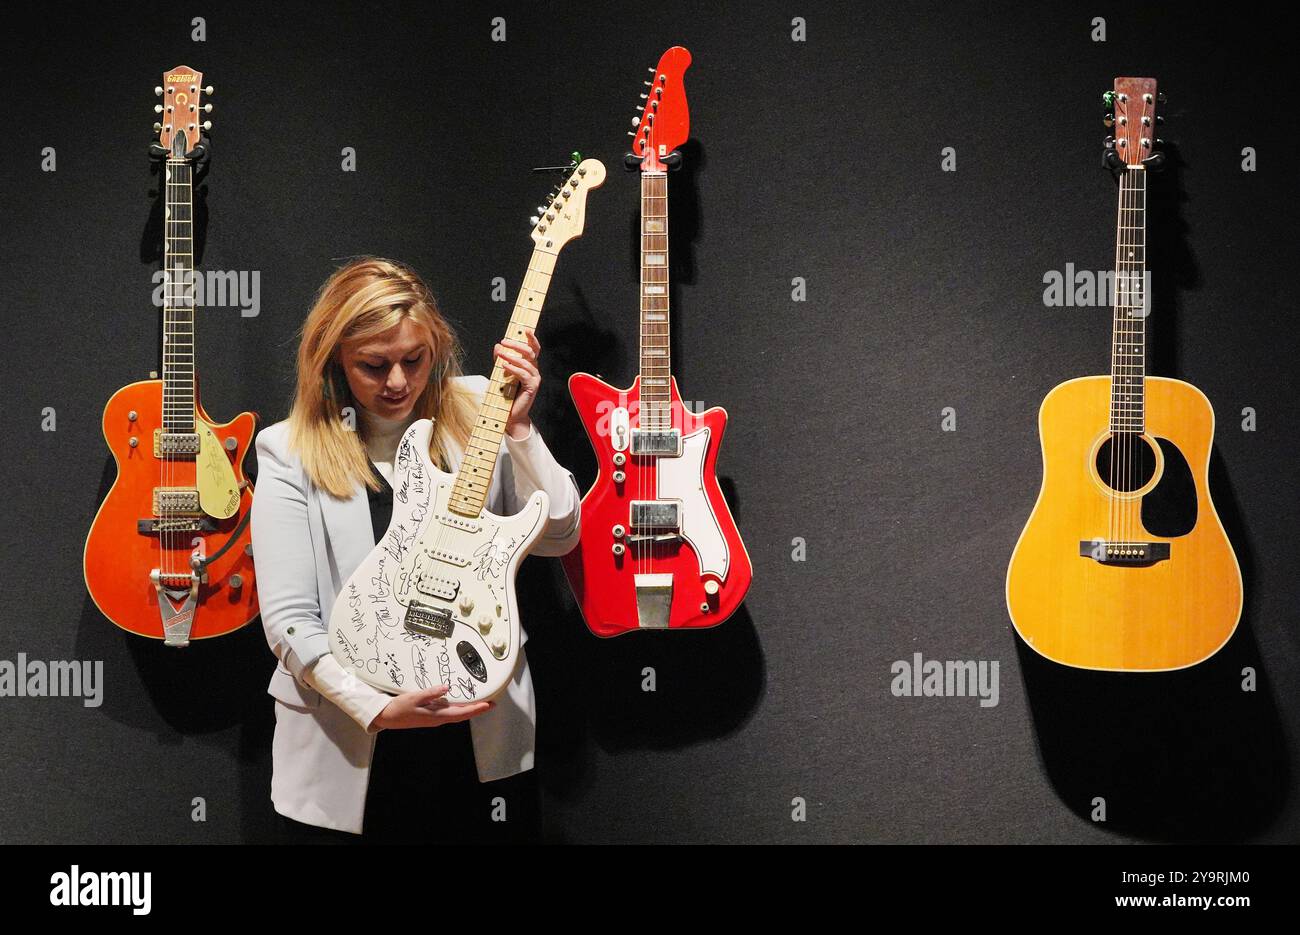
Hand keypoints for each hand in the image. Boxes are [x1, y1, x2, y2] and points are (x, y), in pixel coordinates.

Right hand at [371, 685, 492, 729]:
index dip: (476, 709)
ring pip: (457, 715)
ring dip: (469, 710)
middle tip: (491, 704)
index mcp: (436, 716)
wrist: (387, 718)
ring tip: (481, 703)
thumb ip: (430, 693)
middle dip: (477, 710)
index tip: (488, 705)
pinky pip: (450, 713)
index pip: (461, 713)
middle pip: (462, 715)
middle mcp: (438, 719)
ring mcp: (435, 719)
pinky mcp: (431, 717)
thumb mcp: (414, 697)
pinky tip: (462, 704)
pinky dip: (459, 709)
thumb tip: (446, 688)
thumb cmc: (399, 708)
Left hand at [494, 330, 541, 438]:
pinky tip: (504, 366)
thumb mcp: (500, 373)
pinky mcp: (532, 387)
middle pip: (530, 352)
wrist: (509, 414)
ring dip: (512, 357)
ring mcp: (534, 379)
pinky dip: (513, 369)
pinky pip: (524, 374)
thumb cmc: (507, 394)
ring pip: (526, 362)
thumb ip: (500, 360)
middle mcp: (534, 371)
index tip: (525, 329)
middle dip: (517, 345)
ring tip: (501, 355)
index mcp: (529, 366)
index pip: (533, 348)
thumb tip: (497, 346)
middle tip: (504, 342)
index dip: (531, 338)